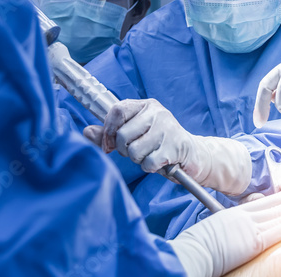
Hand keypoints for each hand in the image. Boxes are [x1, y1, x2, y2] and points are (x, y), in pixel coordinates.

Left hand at [83, 99, 251, 194]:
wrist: (194, 156)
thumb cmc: (159, 145)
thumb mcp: (134, 136)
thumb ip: (109, 134)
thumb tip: (86, 131)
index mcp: (145, 105)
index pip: (117, 110)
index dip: (107, 131)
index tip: (108, 146)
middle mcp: (157, 113)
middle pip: (122, 134)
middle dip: (125, 150)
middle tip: (138, 152)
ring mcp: (167, 128)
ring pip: (134, 150)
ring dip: (139, 160)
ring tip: (150, 156)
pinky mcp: (175, 146)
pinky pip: (148, 162)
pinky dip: (150, 168)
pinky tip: (160, 163)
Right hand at [169, 182, 280, 276]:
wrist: (188, 256)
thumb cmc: (191, 252)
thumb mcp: (206, 236)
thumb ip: (222, 236)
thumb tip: (225, 242)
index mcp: (231, 216)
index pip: (262, 205)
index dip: (280, 199)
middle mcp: (243, 219)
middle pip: (276, 206)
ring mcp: (250, 229)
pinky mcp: (254, 242)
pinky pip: (279, 230)